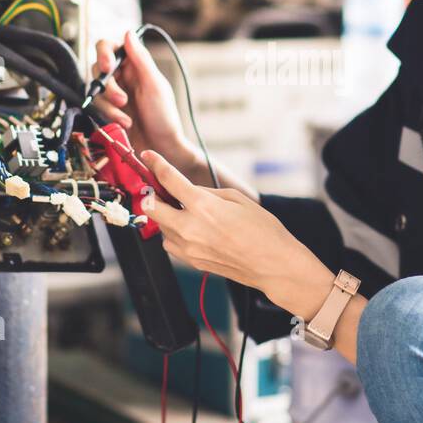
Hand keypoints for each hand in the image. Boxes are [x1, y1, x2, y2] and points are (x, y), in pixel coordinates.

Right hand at [90, 30, 192, 167]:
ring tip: (126, 118)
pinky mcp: (107, 109)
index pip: (110, 47)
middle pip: (98, 69)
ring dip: (108, 104)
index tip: (107, 66)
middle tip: (122, 100)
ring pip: (95, 89)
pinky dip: (108, 115)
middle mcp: (122, 76)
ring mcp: (114, 93)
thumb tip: (128, 33)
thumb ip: (141, 59)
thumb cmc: (164, 117)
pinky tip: (124, 123)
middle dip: (108, 86)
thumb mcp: (155, 86)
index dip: (104, 52)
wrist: (161, 148)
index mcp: (135, 65)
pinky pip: (96, 106)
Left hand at [138, 149, 322, 300]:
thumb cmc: (263, 230)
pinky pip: (171, 244)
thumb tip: (189, 191)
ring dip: (167, 217)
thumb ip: (208, 193)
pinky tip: (191, 230)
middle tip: (161, 191)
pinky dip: (174, 234)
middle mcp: (191, 227)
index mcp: (204, 206)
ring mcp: (189, 248)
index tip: (149, 157)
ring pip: (161, 227)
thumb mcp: (238, 199)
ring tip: (186, 214)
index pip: (168, 179)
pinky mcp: (192, 262)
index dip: (155, 164)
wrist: (274, 265)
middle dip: (151, 196)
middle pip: (150, 207)